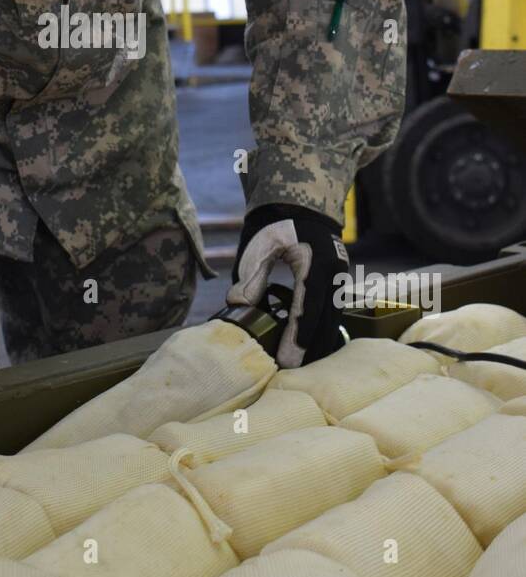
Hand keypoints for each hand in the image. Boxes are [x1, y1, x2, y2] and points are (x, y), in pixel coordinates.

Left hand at [226, 203, 348, 367]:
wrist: (300, 201)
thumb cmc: (276, 222)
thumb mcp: (260, 243)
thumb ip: (251, 274)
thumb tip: (238, 305)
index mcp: (315, 264)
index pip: (306, 310)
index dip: (297, 338)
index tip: (287, 361)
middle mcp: (334, 274)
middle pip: (324, 322)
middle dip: (309, 349)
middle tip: (291, 374)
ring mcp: (339, 278)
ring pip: (331, 320)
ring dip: (317, 343)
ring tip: (300, 368)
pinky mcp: (337, 282)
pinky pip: (331, 312)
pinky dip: (321, 331)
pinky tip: (310, 348)